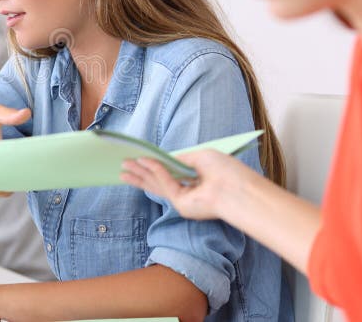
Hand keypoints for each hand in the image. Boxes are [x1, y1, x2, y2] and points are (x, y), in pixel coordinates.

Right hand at [120, 149, 252, 220]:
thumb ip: (180, 160)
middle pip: (159, 181)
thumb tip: (163, 160)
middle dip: (141, 173)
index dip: (155, 165)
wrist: (239, 190)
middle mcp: (189, 191)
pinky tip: (142, 162)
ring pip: (157, 186)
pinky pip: (165, 185)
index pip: (171, 172)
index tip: (141, 157)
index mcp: (196, 179)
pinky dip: (154, 171)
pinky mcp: (181, 205)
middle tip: (124, 165)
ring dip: (139, 175)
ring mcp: (184, 199)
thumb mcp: (201, 157)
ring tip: (123, 169)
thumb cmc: (227, 171)